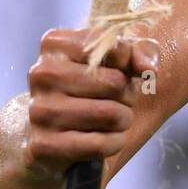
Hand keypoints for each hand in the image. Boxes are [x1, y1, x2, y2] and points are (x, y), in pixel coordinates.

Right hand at [22, 27, 158, 179]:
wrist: (49, 130)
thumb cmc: (90, 87)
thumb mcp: (117, 60)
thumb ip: (142, 52)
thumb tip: (148, 68)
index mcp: (56, 44)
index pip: (117, 49)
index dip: (130, 66)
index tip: (121, 73)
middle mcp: (41, 73)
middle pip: (115, 83)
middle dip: (128, 96)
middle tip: (118, 101)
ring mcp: (39, 109)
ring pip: (110, 114)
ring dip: (123, 121)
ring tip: (113, 120)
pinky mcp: (42, 144)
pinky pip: (99, 144)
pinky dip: (114, 143)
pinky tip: (106, 140)